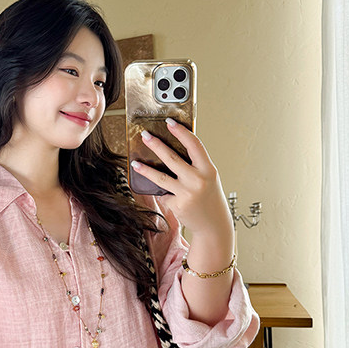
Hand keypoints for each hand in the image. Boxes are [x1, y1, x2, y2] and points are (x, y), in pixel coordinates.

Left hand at [131, 118, 232, 238]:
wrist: (213, 225)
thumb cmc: (209, 198)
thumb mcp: (208, 178)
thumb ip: (195, 165)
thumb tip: (171, 151)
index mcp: (208, 169)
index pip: (194, 145)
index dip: (180, 132)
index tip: (169, 122)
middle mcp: (198, 180)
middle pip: (172, 158)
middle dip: (156, 145)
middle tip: (145, 135)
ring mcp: (186, 193)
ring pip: (160, 177)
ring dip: (145, 169)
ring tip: (135, 163)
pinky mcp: (177, 205)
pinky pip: (163, 193)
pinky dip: (159, 191)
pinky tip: (155, 189)